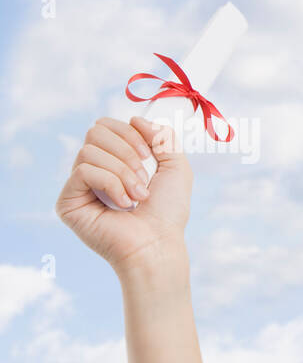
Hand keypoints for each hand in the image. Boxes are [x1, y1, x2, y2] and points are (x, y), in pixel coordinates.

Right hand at [54, 115, 193, 275]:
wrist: (159, 244)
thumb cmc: (168, 212)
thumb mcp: (176, 167)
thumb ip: (163, 138)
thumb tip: (134, 118)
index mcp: (114, 160)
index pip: (106, 125)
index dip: (130, 133)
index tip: (150, 155)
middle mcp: (93, 170)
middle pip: (95, 131)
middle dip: (127, 151)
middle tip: (145, 179)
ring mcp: (78, 186)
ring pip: (89, 150)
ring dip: (123, 172)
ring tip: (137, 196)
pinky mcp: (67, 201)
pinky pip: (83, 171)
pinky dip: (111, 184)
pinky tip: (123, 204)